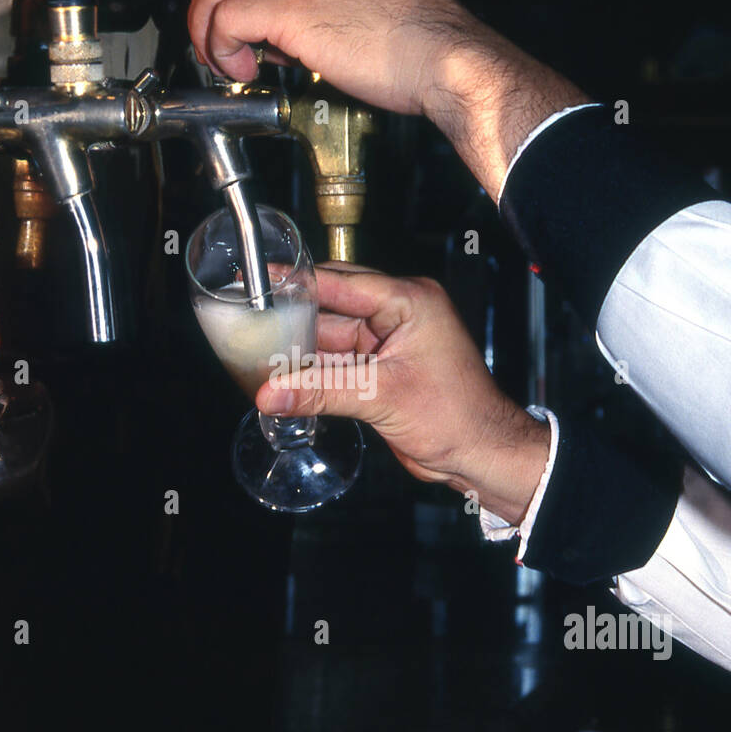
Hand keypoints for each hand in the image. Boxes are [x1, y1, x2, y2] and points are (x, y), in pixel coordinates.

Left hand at [189, 0, 588, 197]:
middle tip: (214, 32)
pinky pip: (229, 20)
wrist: (448, 57)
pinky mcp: (295, 15)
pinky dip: (221, 47)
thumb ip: (328, 3)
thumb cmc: (426, 40)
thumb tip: (285, 36)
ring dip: (206, 27)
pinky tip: (241, 69)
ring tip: (222, 58)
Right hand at [255, 263, 549, 525]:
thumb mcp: (383, 397)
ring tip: (256, 349)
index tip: (262, 277)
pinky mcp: (380, 370)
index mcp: (409, 301)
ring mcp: (388, 343)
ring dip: (299, 347)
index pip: (343, 281)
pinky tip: (282, 376)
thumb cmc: (456, 416)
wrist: (480, 454)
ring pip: (330, 337)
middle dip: (293, 314)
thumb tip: (271, 393)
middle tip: (251, 314)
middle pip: (332, 306)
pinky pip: (337, 362)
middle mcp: (398, 315)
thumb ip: (322, 391)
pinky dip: (312, 371)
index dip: (300, 281)